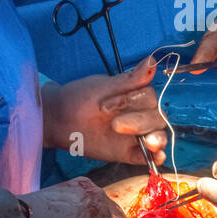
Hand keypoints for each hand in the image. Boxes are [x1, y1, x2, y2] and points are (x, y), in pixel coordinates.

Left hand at [43, 60, 167, 165]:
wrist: (59, 119)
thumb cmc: (80, 98)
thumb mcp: (103, 86)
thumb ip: (130, 79)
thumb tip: (152, 60)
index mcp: (137, 96)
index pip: (149, 98)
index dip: (132, 101)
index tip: (105, 104)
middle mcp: (140, 114)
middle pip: (157, 118)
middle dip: (140, 122)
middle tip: (114, 125)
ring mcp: (136, 134)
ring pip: (158, 136)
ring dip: (157, 140)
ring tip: (150, 143)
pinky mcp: (130, 152)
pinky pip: (148, 156)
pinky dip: (156, 157)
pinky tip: (156, 156)